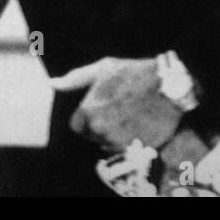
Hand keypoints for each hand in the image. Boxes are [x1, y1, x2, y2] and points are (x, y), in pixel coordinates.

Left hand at [48, 56, 181, 151]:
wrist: (167, 86)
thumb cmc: (132, 73)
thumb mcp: (101, 69)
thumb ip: (75, 79)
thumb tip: (52, 84)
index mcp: (88, 113)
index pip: (77, 126)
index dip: (86, 116)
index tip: (100, 107)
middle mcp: (100, 131)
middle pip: (92, 135)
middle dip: (100, 125)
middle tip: (116, 109)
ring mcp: (119, 143)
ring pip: (108, 143)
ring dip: (114, 134)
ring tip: (128, 116)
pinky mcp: (136, 150)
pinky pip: (125, 150)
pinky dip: (129, 141)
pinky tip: (138, 124)